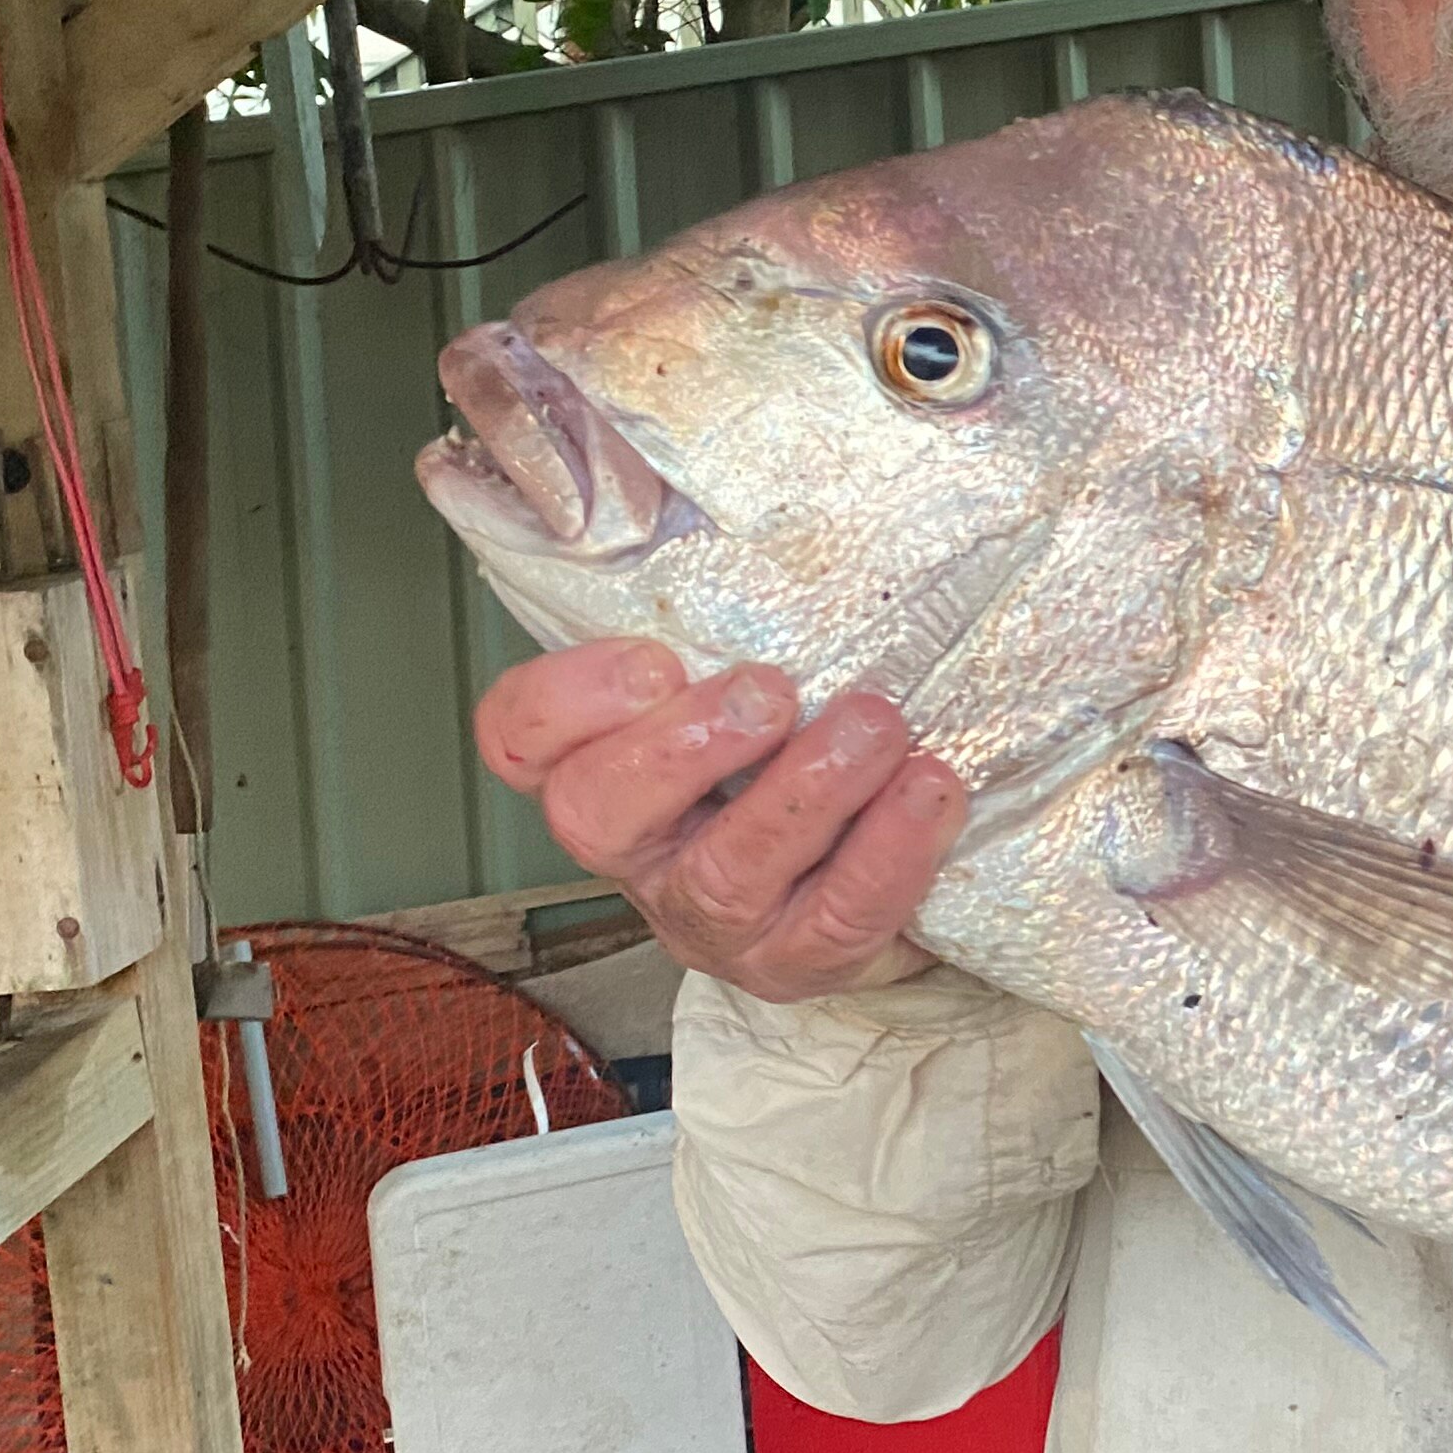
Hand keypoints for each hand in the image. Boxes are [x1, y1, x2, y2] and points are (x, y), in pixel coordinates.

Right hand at [472, 640, 967, 1003]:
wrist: (885, 878)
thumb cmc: (800, 752)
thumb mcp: (747, 670)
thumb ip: (722, 611)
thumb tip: (735, 491)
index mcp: (605, 766)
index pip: (521, 738)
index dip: (568, 701)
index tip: (655, 659)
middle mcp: (642, 849)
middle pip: (597, 813)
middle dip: (679, 750)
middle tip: (765, 692)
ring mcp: (716, 918)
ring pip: (726, 871)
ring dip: (805, 792)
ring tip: (876, 726)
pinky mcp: (802, 962)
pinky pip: (836, 920)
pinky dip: (888, 851)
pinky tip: (932, 789)